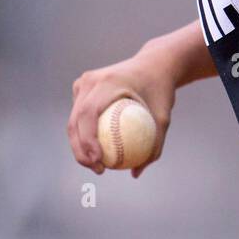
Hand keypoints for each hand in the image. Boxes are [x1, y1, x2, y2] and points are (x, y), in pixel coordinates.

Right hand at [67, 42, 175, 177]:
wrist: (155, 65)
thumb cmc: (161, 91)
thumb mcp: (164, 118)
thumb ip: (154, 145)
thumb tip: (136, 173)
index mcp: (108, 81)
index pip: (89, 114)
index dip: (88, 141)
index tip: (99, 161)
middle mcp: (91, 80)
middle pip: (76, 120)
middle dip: (81, 151)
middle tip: (98, 169)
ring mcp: (84, 82)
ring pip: (74, 120)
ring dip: (80, 146)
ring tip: (96, 165)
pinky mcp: (82, 87)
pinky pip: (79, 116)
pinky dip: (84, 135)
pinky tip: (96, 153)